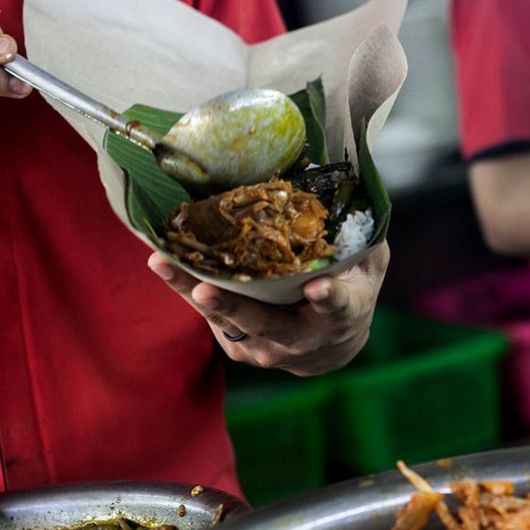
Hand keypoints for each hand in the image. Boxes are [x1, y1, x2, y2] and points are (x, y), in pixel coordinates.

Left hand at [147, 242, 389, 375]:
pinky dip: (187, 289)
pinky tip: (165, 262)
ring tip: (162, 263)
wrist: (333, 346)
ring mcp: (267, 349)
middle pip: (266, 325)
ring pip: (227, 322)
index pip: (339, 307)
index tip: (319, 288)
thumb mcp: (367, 262)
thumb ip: (358, 234)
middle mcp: (302, 339)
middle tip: (205, 290)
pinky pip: (211, 317)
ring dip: (191, 292)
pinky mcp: (240, 346)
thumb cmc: (351, 290)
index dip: (330, 299)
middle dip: (233, 307)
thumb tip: (345, 179)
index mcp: (341, 314)